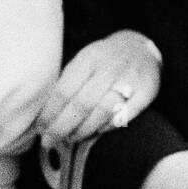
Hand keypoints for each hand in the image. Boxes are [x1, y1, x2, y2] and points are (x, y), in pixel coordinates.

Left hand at [35, 29, 161, 145]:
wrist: (141, 47)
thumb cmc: (105, 59)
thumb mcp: (85, 59)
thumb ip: (69, 81)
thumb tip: (46, 112)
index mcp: (89, 58)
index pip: (65, 89)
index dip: (50, 113)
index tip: (41, 128)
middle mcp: (109, 67)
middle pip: (82, 104)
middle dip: (62, 126)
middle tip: (50, 140)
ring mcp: (129, 79)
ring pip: (102, 112)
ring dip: (83, 130)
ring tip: (70, 138)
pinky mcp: (146, 92)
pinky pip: (124, 116)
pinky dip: (108, 127)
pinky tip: (96, 132)